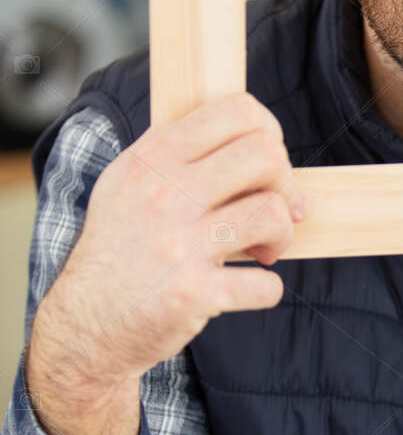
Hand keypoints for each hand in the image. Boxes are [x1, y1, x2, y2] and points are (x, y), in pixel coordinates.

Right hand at [25, 94, 305, 434]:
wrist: (85, 323)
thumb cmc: (119, 252)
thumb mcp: (129, 186)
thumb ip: (186, 159)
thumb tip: (273, 160)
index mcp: (153, 159)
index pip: (237, 112)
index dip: (269, 135)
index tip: (265, 168)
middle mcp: (164, 194)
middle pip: (266, 155)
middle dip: (285, 184)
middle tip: (272, 211)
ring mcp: (179, 244)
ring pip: (274, 214)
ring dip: (283, 235)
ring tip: (264, 250)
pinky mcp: (194, 292)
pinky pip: (266, 285)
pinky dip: (267, 290)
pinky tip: (246, 289)